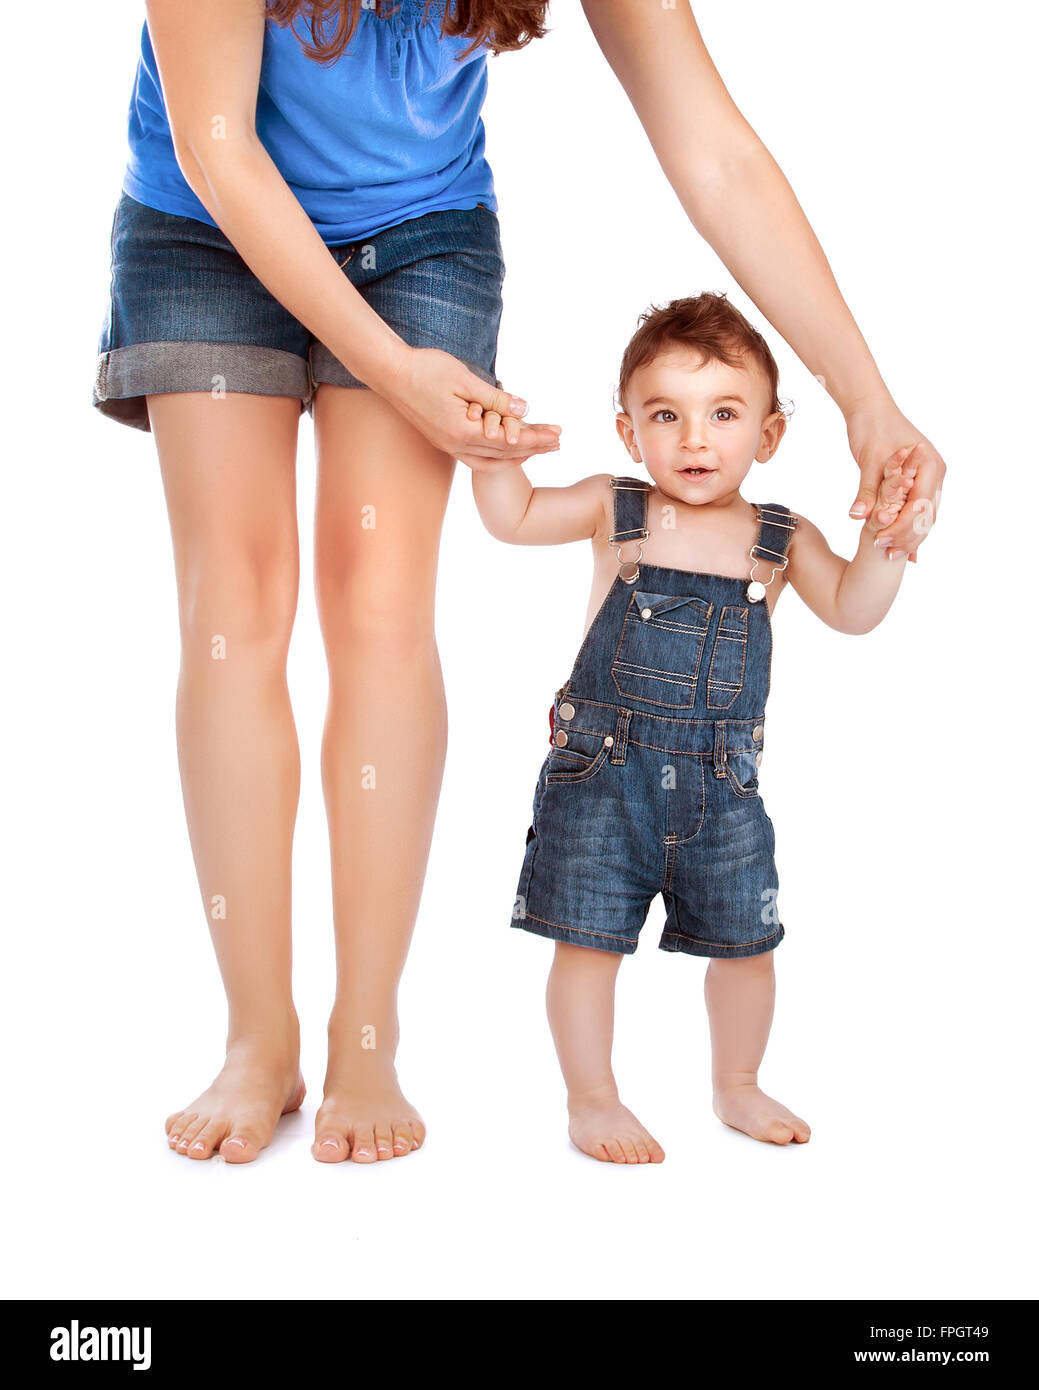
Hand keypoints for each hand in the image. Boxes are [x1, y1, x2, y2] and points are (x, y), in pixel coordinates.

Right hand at [376, 346, 560, 469]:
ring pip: (490, 462)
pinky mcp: (443, 441)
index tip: (558, 433)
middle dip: (534, 447)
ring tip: (538, 448)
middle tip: (558, 442)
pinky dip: (496, 459)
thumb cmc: (426, 369)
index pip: (509, 440)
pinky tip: (507, 451)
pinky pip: (476, 459)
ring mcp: (448, 446)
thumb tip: (524, 410)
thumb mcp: (465, 379)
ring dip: (517, 456)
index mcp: (463, 431)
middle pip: (504, 454)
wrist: (390, 373)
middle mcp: (456, 445)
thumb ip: (495, 399)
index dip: (537, 437)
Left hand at [846, 402, 945, 561]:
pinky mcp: (918, 481)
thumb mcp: (869, 462)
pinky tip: (904, 548)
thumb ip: (867, 491)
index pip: (920, 507)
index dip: (901, 528)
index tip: (881, 543)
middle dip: (908, 537)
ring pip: (924, 515)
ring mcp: (930, 478)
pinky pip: (917, 508)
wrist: (871, 408)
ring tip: (893, 556)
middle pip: (926, 515)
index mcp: (930, 467)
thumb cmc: (872, 428)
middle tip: (887, 556)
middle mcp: (936, 474)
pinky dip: (909, 526)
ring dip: (909, 536)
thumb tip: (857, 517)